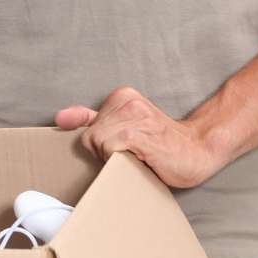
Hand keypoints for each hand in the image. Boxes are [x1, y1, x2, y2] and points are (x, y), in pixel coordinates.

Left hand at [55, 86, 222, 188]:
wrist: (198, 151)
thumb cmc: (161, 145)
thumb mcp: (123, 128)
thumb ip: (91, 120)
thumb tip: (60, 118)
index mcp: (122, 97)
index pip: (88, 127)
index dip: (103, 145)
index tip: (126, 147)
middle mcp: (127, 102)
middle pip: (90, 136)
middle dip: (106, 153)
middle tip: (133, 155)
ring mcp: (134, 116)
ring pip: (97, 142)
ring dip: (114, 158)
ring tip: (138, 157)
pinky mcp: (138, 134)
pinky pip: (108, 148)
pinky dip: (119, 160)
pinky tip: (142, 159)